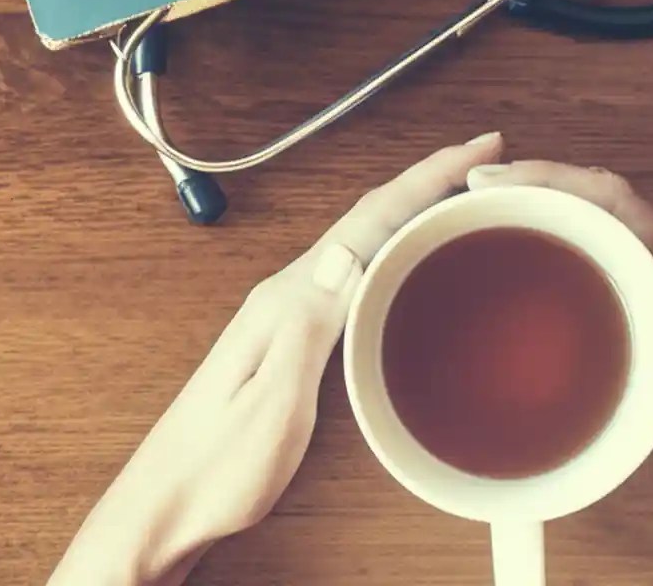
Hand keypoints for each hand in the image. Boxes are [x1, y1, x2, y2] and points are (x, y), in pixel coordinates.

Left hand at [49, 133, 503, 585]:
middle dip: (428, 182)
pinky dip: (394, 252)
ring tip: (462, 199)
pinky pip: (355, 275)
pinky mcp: (294, 338)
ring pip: (364, 242)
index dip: (426, 177)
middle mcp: (288, 293)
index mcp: (289, 299)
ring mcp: (290, 314)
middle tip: (485, 163)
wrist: (166, 506)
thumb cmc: (217, 467)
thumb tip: (351, 253)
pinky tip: (412, 264)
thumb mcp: (271, 403)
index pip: (368, 219)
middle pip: (368, 218)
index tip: (476, 147)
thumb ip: (307, 326)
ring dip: (413, 212)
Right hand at [467, 160, 652, 501]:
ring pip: (591, 229)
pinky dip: (555, 252)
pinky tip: (526, 271)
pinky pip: (592, 265)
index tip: (495, 177)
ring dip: (541, 213)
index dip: (549, 177)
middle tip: (473, 190)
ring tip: (485, 216)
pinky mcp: (646, 314)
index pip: (609, 196)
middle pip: (593, 201)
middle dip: (533, 184)